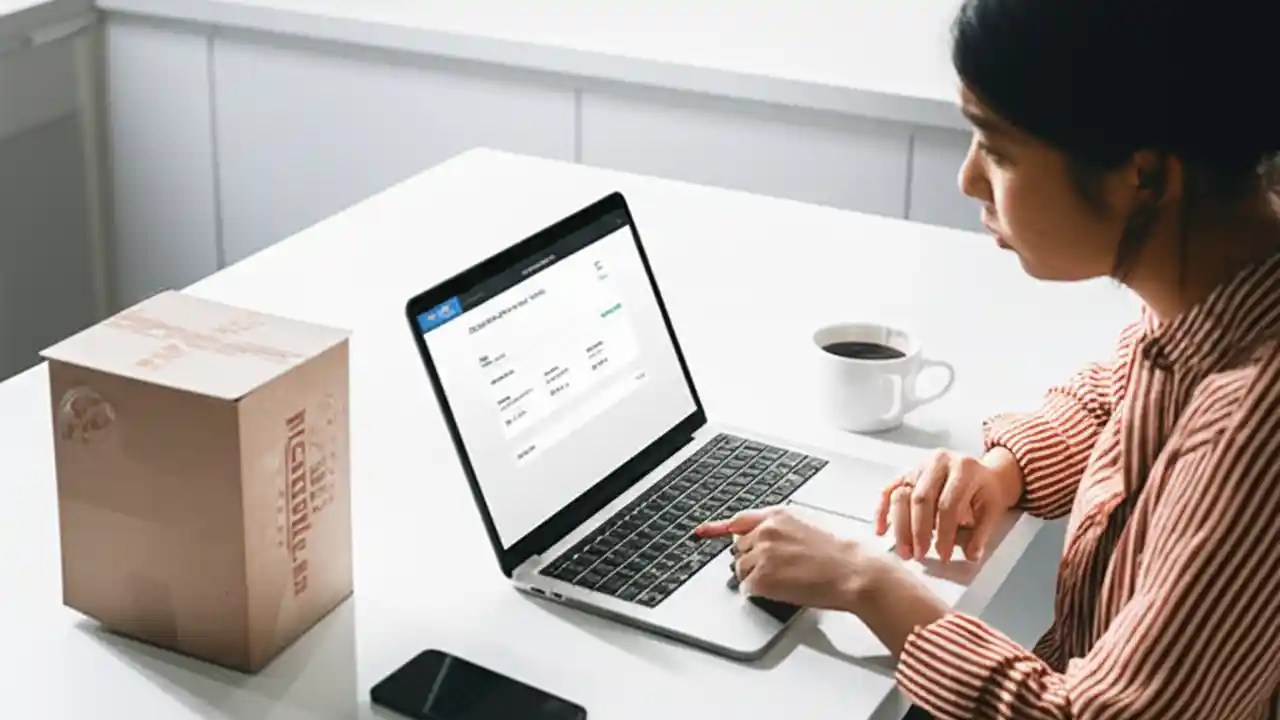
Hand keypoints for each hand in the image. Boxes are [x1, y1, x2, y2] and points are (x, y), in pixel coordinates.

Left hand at [695, 507, 875, 611]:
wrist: (854, 571)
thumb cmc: (842, 551)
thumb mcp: (809, 524)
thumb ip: (781, 527)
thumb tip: (763, 535)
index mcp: (777, 515)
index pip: (739, 520)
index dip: (721, 528)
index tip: (703, 531)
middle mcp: (764, 531)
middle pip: (738, 548)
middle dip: (752, 559)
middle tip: (777, 569)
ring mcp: (762, 554)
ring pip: (740, 569)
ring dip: (755, 576)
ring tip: (784, 580)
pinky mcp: (763, 577)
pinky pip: (747, 587)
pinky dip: (758, 592)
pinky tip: (780, 590)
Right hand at [876, 447, 1022, 563]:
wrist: (983, 472)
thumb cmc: (986, 491)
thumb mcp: (992, 510)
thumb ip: (981, 533)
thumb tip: (970, 556)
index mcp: (963, 468)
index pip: (948, 504)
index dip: (944, 533)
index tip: (943, 555)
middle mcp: (937, 462)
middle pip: (920, 498)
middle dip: (918, 531)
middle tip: (919, 556)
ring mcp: (918, 465)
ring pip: (901, 495)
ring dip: (900, 527)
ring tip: (905, 552)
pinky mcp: (906, 472)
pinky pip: (889, 490)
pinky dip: (882, 511)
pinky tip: (882, 531)